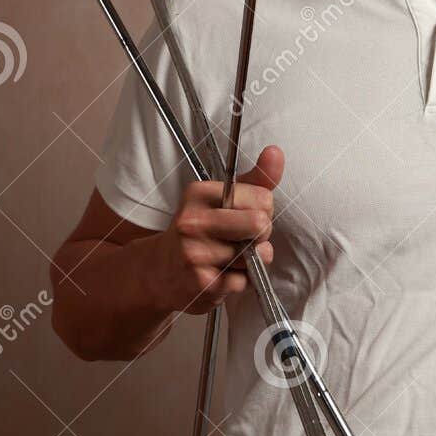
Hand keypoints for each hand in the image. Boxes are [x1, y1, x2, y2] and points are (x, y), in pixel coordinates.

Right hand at [152, 145, 284, 314]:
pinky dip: (240, 282)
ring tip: (226, 259)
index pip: (263, 198)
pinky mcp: (201, 283)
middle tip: (240, 239)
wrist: (160, 272)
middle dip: (260, 235)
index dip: (262, 211)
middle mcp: (193, 221)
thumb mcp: (223, 199)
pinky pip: (245, 282)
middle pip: (261, 225)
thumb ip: (255, 179)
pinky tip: (221, 275)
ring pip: (255, 256)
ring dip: (249, 262)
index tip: (242, 216)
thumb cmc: (200, 232)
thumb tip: (276, 152)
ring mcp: (195, 253)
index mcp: (199, 194)